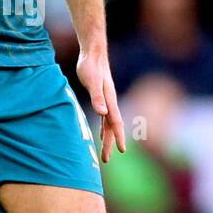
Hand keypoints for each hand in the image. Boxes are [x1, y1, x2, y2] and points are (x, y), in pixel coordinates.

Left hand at [77, 45, 125, 163]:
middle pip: (112, 127)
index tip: (121, 150)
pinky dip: (104, 128)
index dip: (118, 136)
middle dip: (111, 143)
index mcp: (109, 100)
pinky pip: (105, 118)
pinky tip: (102, 135)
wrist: (93, 52)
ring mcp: (106, 101)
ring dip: (108, 139)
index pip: (115, 122)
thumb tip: (102, 112)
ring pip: (109, 124)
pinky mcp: (100, 98)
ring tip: (105, 154)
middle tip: (106, 159)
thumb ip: (97, 97)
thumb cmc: (91, 66)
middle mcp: (110, 102)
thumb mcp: (91, 81)